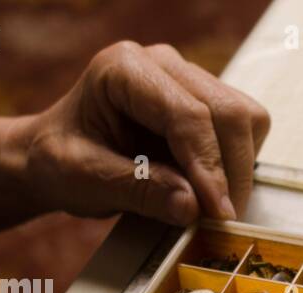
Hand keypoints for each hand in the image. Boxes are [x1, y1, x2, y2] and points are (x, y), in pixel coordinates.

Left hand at [10, 41, 270, 225]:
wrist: (55, 156)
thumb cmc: (61, 162)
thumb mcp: (86, 180)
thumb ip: (139, 190)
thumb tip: (193, 206)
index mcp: (125, 68)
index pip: (187, 114)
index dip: (208, 166)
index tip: (218, 213)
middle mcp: (164, 63)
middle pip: (228, 112)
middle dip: (231, 171)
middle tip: (222, 220)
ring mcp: (189, 79)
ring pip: (246, 119)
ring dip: (239, 168)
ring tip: (215, 207)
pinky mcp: (206, 102)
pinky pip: (245, 130)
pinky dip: (237, 164)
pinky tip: (210, 188)